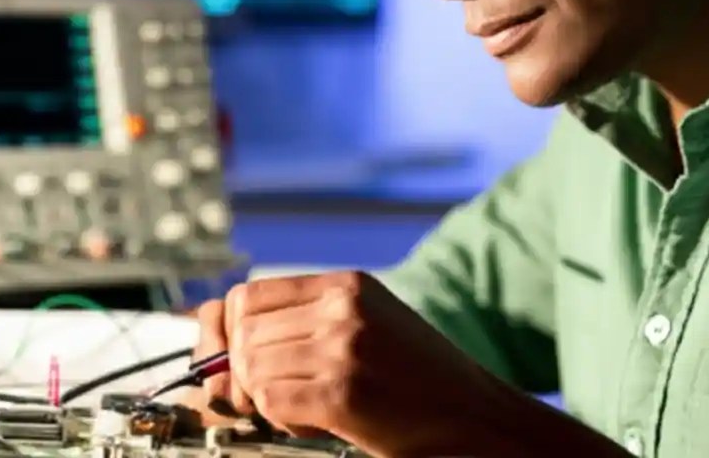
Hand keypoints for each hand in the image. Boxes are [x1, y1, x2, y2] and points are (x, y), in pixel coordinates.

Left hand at [190, 271, 521, 455]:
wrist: (476, 417)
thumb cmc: (420, 378)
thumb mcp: (370, 322)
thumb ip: (312, 317)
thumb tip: (232, 335)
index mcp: (346, 285)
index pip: (249, 295)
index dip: (235, 333)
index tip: (246, 361)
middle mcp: (343, 308)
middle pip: (244, 333)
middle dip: (246, 373)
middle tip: (275, 395)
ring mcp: (343, 348)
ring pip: (253, 368)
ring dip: (265, 398)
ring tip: (302, 408)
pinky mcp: (343, 393)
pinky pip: (272, 400)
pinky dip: (281, 419)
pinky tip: (312, 423)